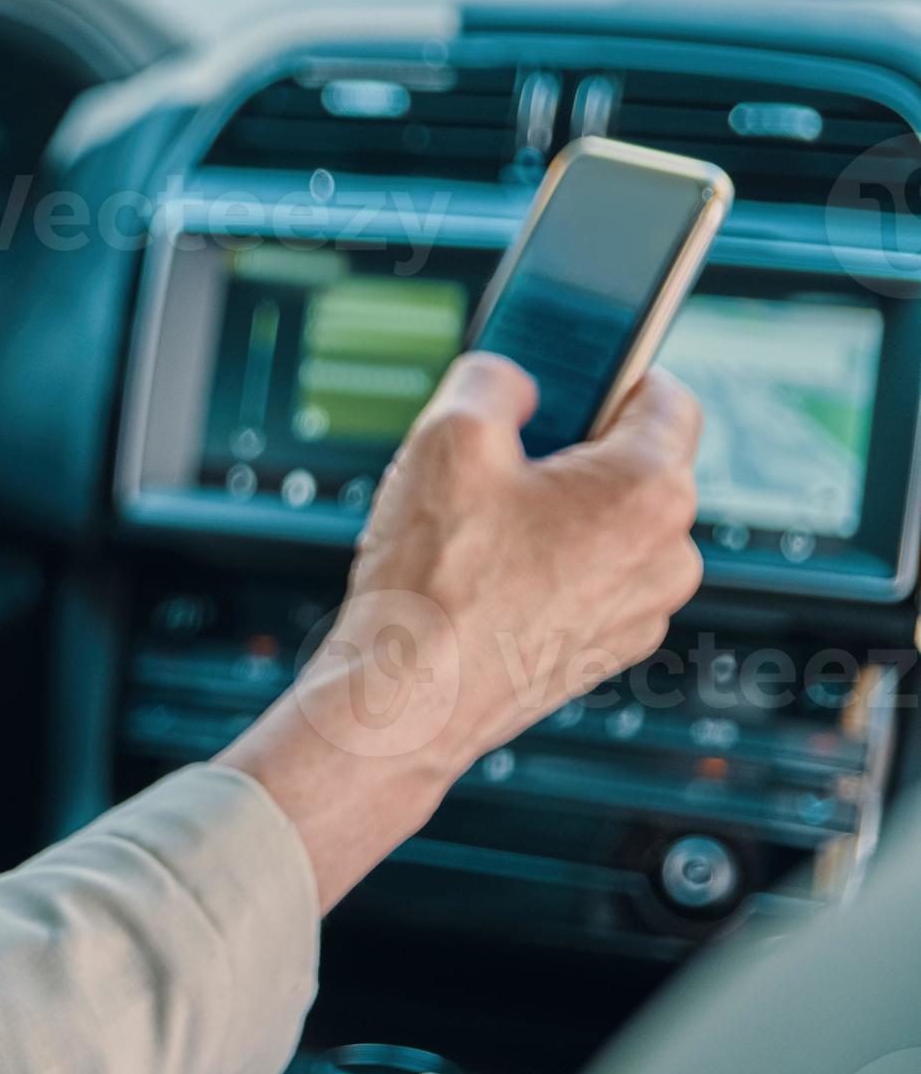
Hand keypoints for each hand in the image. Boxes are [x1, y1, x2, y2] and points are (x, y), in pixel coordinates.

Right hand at [221, 353, 703, 909]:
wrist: (407, 702)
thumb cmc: (435, 584)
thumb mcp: (446, 436)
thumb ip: (493, 379)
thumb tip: (513, 381)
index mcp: (650, 491)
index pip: (665, 394)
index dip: (606, 371)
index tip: (563, 370)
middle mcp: (667, 555)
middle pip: (633, 464)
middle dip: (569, 447)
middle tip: (496, 449)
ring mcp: (640, 611)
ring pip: (607, 526)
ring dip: (554, 509)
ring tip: (476, 522)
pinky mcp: (604, 650)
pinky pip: (588, 579)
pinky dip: (546, 564)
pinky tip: (481, 571)